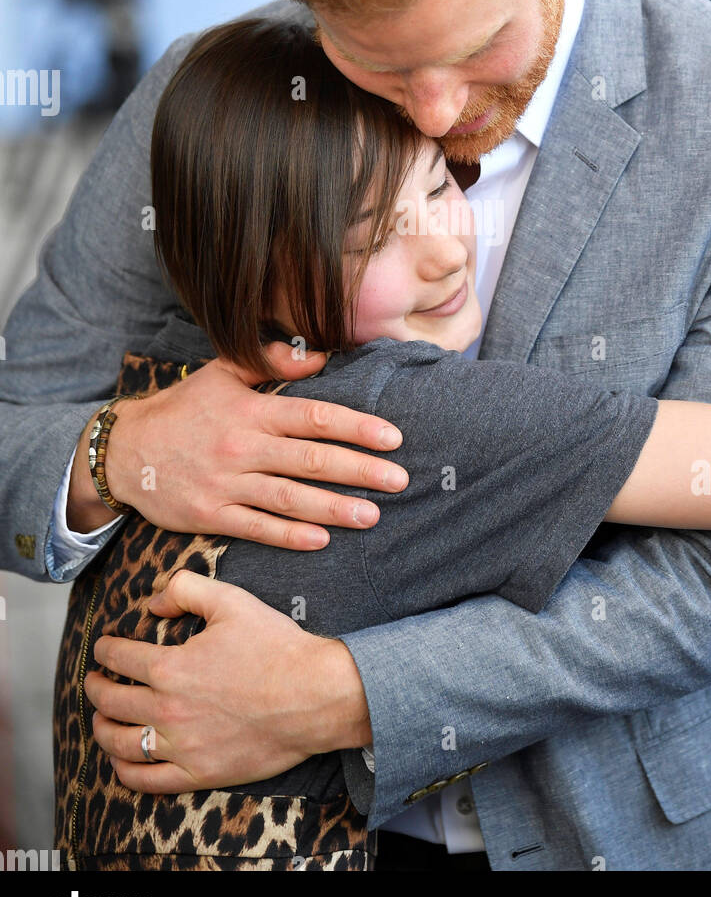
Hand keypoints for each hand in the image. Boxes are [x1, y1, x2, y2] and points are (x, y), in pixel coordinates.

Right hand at [67, 339, 407, 548]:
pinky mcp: (210, 515)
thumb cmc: (183, 408)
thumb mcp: (222, 372)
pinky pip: (256, 527)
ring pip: (290, 498)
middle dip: (360, 471)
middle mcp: (242, 447)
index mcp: (251, 410)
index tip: (392, 438)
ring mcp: (226, 483)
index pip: (314, 417)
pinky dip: (289, 536)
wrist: (125, 450)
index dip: (356, 428)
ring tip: (373, 515)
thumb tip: (321, 356)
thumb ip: (272, 362)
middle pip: (311, 460)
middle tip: (399, 480)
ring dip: (334, 508)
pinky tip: (322, 540)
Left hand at [86, 568, 372, 793]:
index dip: (105, 649)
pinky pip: (146, 780)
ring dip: (101, 729)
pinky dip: (124, 772)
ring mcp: (182, 745)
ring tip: (100, 720)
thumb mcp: (232, 601)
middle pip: (111, 701)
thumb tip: (153, 602)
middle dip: (96, 688)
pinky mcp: (198, 773)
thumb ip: (186, 589)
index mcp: (171, 667)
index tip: (103, 647)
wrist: (314, 695)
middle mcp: (167, 710)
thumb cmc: (276, 647)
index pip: (119, 658)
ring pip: (120, 743)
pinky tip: (121, 761)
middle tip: (94, 681)